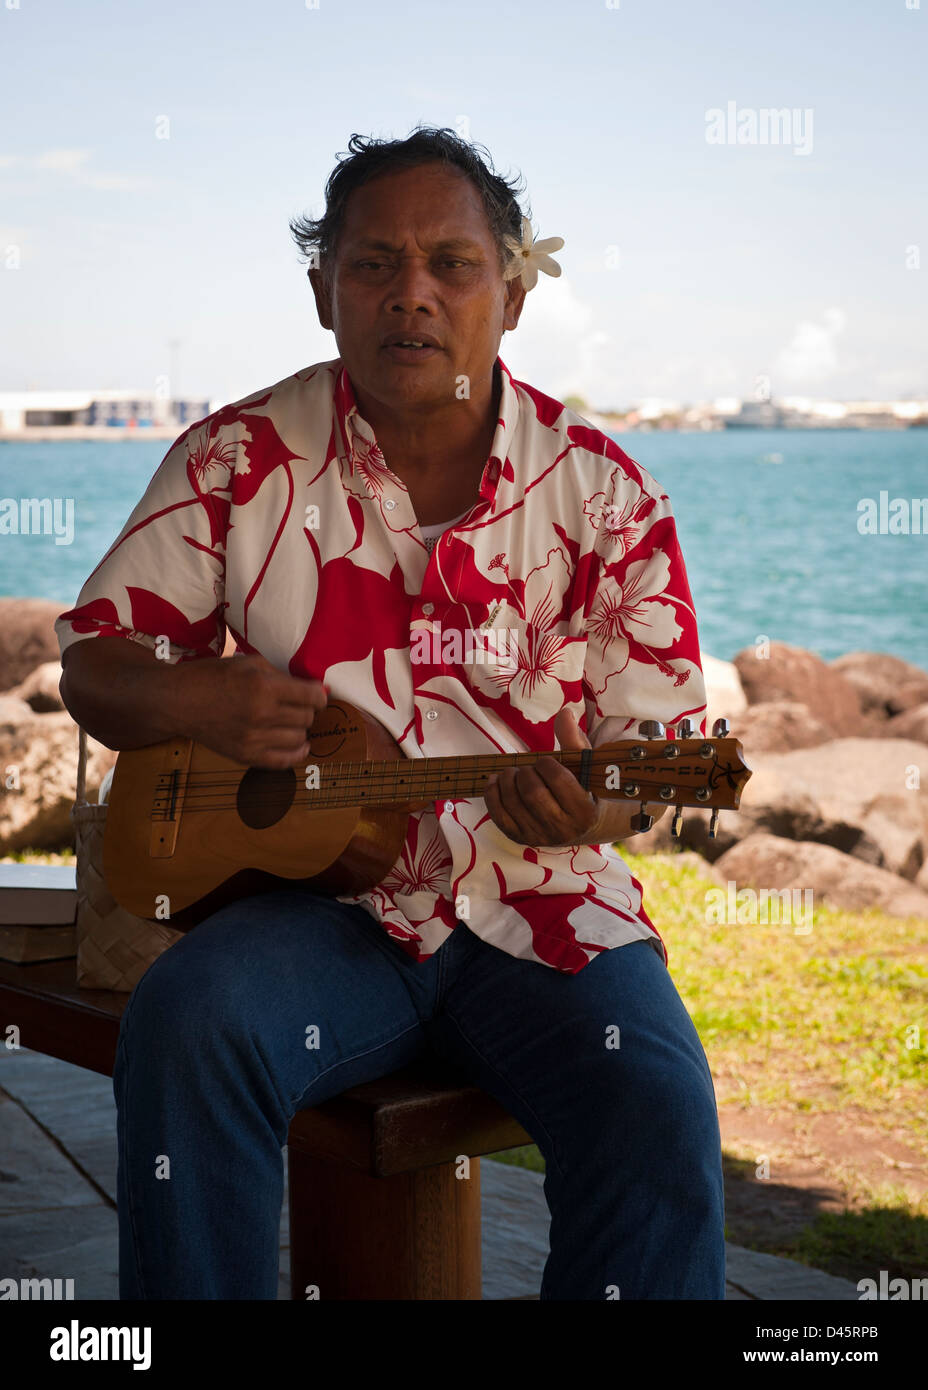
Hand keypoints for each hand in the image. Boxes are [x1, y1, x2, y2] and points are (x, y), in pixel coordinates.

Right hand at [178, 651, 327, 768]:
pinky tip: (299, 745)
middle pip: (307, 718)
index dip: (320, 695)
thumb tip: (312, 688)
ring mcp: (253, 739)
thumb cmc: (210, 676)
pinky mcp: (244, 756)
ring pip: (299, 739)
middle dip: (308, 710)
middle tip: (299, 705)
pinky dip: (296, 754)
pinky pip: (282, 761)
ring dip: (300, 729)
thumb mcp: (248, 663)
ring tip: (292, 722)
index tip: (317, 694)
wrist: (176, 701)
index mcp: (263, 687)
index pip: (312, 697)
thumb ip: (280, 675)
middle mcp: (261, 715)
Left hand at [483, 708, 605, 847]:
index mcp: (584, 811)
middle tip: (526, 768)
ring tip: (512, 772)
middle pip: (533, 793)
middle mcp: (562, 829)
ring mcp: (539, 836)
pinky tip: (496, 781)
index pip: (558, 780)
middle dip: (525, 772)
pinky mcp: (520, 838)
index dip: (546, 764)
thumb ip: (573, 739)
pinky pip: (498, 816)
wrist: (579, 824)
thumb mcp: (583, 765)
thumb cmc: (581, 787)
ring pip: (513, 803)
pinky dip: (492, 794)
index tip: (544, 761)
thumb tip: (565, 712)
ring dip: (507, 779)